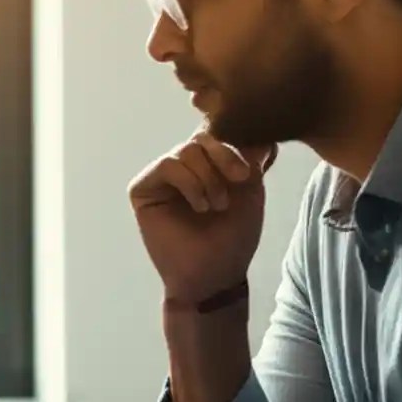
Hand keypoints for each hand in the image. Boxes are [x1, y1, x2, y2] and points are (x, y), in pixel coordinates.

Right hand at [129, 128, 276, 303]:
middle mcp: (183, 165)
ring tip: (217, 205)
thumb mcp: (251, 189)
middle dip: (225, 157)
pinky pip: (168, 165)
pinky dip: (190, 183)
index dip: (235, 145)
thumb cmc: (234, 236)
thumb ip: (251, 156)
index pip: (219, 132)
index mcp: (207, 162)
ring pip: (187, 149)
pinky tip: (200, 206)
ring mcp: (162, 176)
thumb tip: (259, 128)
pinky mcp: (143, 188)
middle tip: (240, 182)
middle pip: (203, 135)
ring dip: (209, 177)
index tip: (250, 173)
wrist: (215, 273)